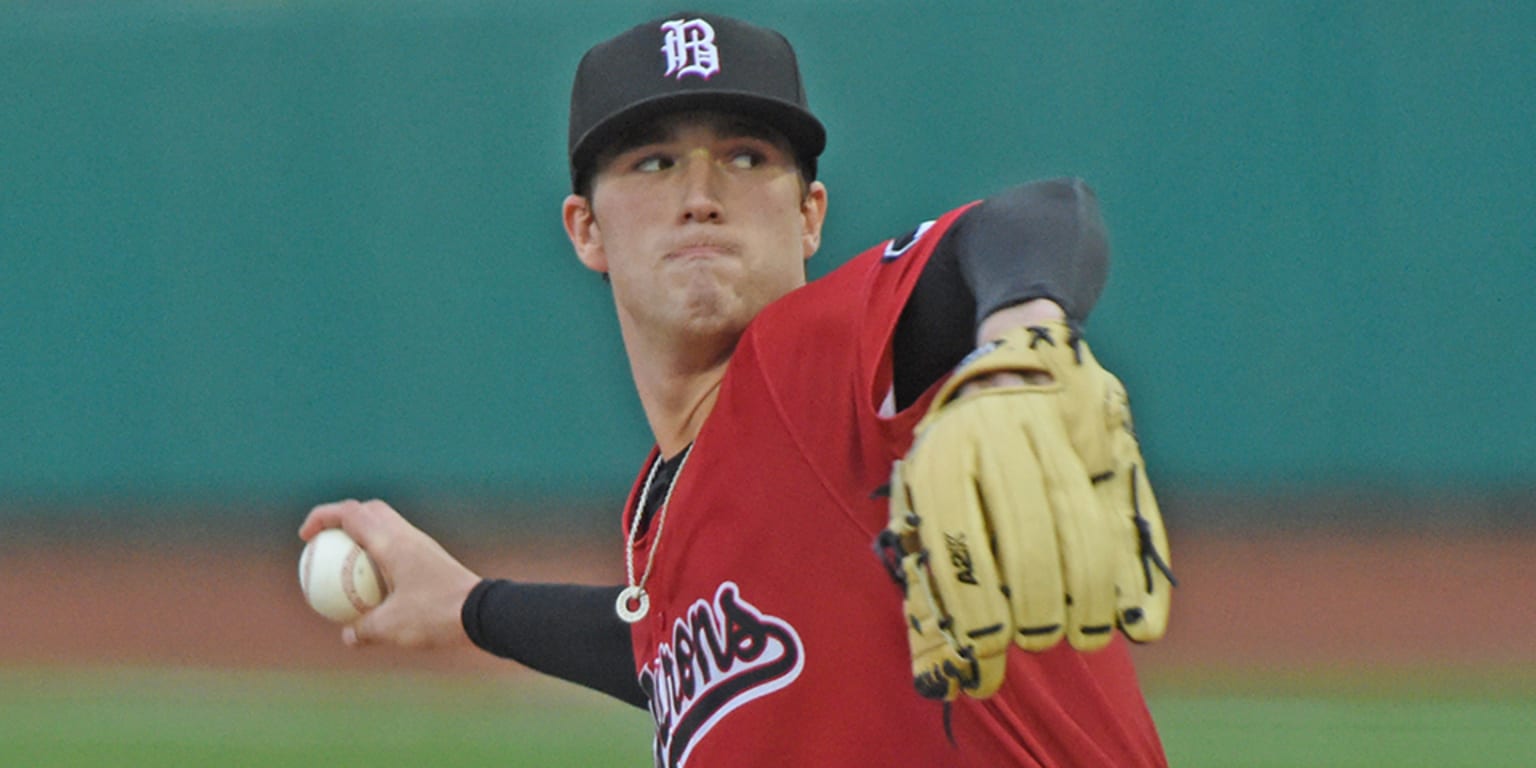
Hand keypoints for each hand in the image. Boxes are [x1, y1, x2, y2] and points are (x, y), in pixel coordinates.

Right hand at [299, 499, 482, 649]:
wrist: (482, 612)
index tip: (305, 536)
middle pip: (369, 511)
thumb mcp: (392, 628)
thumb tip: (347, 635)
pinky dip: (379, 556)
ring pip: (386, 527)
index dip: (323, 516)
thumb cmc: (435, 615)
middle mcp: (406, 535)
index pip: (351, 513)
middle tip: (324, 543)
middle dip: (342, 519)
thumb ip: (364, 630)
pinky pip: (398, 546)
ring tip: (345, 565)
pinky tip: (374, 585)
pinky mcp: (431, 557)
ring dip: (363, 536)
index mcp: (391, 542)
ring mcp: (421, 544)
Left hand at [876, 320, 1173, 700]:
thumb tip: (939, 668)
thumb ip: (933, 566)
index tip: (982, 654)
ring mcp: (1060, 436)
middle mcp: (997, 438)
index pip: (956, 535)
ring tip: (1085, 638)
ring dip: (1085, 595)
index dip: (971, 600)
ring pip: (1078, 524)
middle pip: (1024, 533)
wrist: (1023, 352)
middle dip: (1033, 603)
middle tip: (1034, 642)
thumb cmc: (964, 447)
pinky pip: (1127, 516)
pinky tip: (1137, 625)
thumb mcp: (931, 485)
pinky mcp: (1106, 441)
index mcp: (942, 453)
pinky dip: (1135, 576)